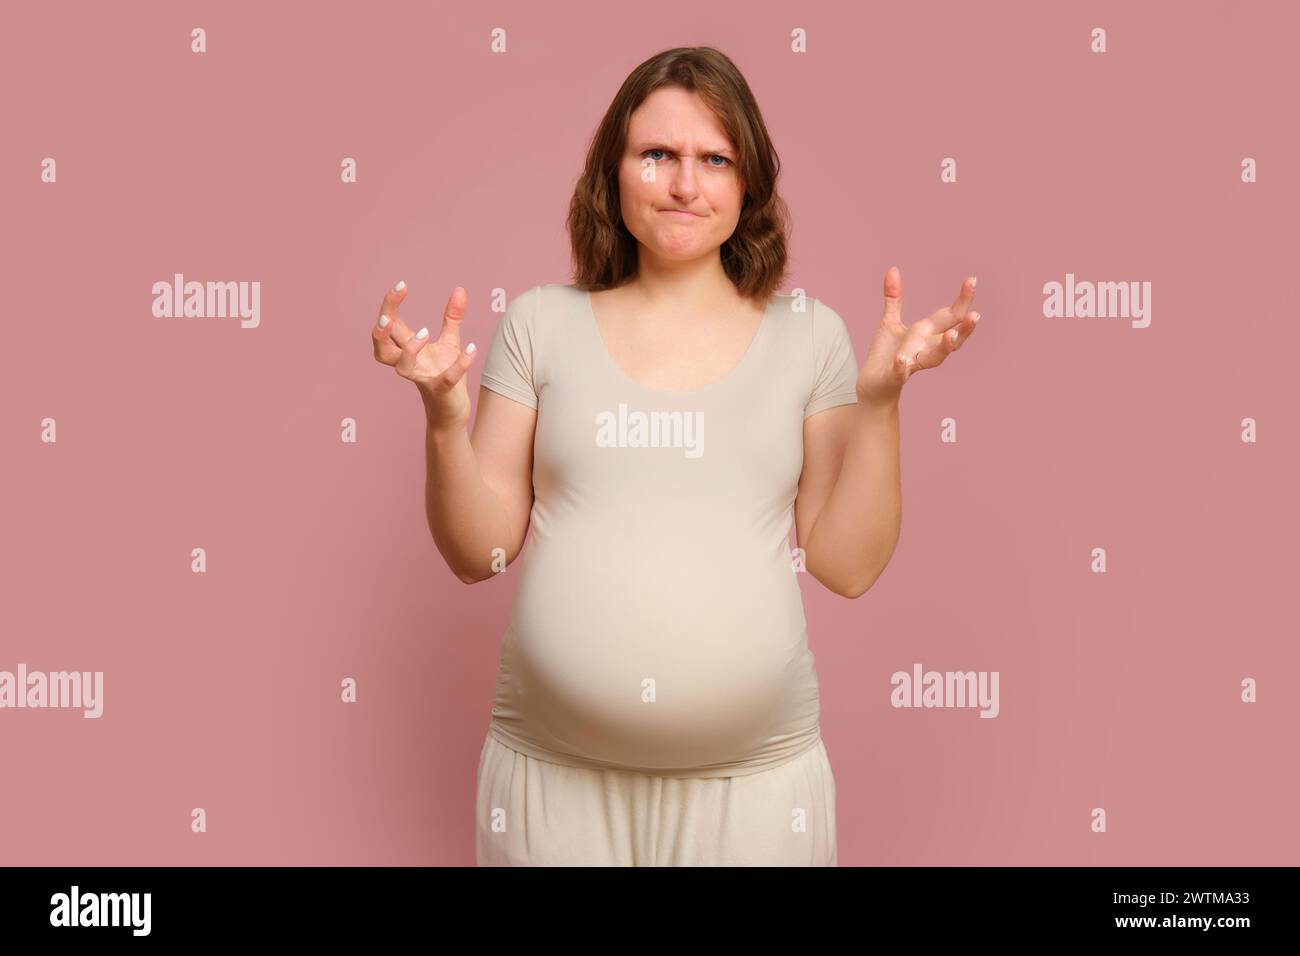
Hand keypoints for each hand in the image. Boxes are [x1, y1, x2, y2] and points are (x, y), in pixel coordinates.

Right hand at [371, 282, 476, 429]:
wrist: (451, 412)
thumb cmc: (443, 374)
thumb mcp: (449, 342)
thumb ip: (452, 317)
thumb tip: (459, 289)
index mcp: (407, 349)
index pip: (389, 325)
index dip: (390, 305)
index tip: (402, 285)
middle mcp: (409, 364)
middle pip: (381, 348)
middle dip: (380, 330)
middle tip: (388, 316)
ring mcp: (423, 379)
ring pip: (402, 367)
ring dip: (410, 349)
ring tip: (425, 332)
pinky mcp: (441, 391)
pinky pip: (446, 378)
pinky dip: (459, 364)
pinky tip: (472, 347)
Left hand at [856, 266, 979, 406]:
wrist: (873, 386)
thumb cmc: (887, 355)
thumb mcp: (890, 322)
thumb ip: (894, 298)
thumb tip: (893, 269)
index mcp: (927, 334)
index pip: (950, 316)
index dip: (963, 300)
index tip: (972, 280)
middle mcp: (925, 349)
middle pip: (951, 339)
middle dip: (965, 327)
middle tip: (976, 315)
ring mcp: (912, 363)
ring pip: (934, 358)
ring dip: (944, 347)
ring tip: (951, 335)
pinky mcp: (895, 376)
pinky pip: (901, 372)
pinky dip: (902, 366)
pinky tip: (902, 360)